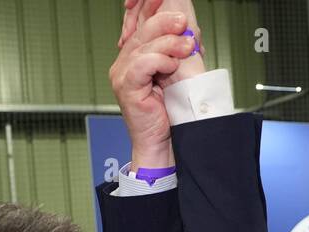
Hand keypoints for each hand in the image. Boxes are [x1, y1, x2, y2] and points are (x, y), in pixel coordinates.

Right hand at [109, 0, 197, 171]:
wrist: (161, 142)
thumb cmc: (168, 112)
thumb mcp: (173, 74)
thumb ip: (174, 52)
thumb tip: (187, 30)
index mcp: (133, 57)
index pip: (142, 25)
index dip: (154, 12)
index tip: (172, 6)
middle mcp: (123, 63)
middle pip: (142, 31)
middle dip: (166, 23)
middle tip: (184, 24)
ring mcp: (121, 74)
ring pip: (144, 46)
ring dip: (169, 44)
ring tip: (186, 48)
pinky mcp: (125, 86)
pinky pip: (142, 63)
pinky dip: (160, 61)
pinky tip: (171, 67)